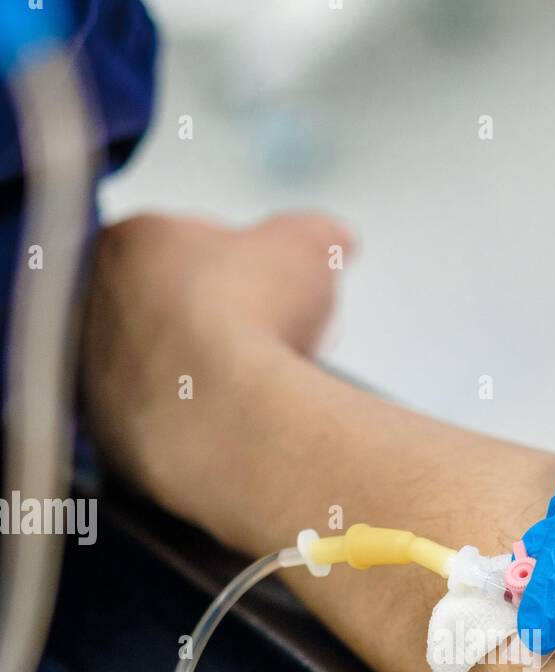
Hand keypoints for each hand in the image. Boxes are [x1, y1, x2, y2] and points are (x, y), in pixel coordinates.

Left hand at [81, 211, 353, 522]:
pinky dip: (196, 423)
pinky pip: (163, 422)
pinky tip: (234, 425)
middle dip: (220, 319)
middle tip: (269, 338)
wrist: (228, 414)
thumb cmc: (252, 319)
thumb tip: (337, 240)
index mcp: (131, 239)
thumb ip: (321, 234)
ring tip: (257, 387)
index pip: (189, 242)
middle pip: (171, 306)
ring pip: (164, 367)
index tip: (273, 288)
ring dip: (207, 373)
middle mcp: (96, 304)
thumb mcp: (312, 248)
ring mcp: (96, 374)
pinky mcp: (109, 435)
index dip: (242, 265)